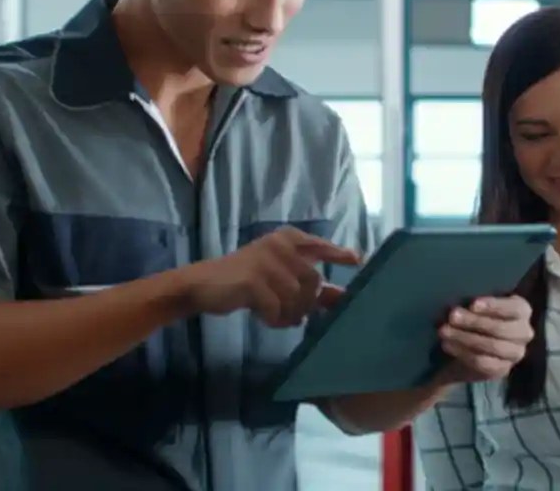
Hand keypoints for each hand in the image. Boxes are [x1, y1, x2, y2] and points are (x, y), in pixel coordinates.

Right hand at [181, 226, 360, 326]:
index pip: (318, 245)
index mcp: (285, 240)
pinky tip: (263, 317)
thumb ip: (308, 285)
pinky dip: (273, 319)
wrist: (202, 285)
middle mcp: (278, 246)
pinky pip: (278, 310)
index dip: (338, 254)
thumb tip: (341, 297)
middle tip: (291, 314)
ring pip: (297, 298)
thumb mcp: (278, 277)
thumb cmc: (244, 281)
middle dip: (306, 304)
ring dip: (289, 314)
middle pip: (313, 281)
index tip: (358, 260)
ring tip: (275, 315)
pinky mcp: (253, 281)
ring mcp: (265, 262)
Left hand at [435, 295, 532, 383]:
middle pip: (501, 329)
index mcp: (522, 310)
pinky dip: (463, 353)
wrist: (473, 346)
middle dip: (474, 322)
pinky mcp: (502, 369)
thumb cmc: (478, 315)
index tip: (473, 304)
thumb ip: (475, 304)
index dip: (494, 306)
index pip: (514, 308)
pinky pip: (483, 362)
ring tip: (444, 331)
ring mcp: (516, 353)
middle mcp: (524, 332)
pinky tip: (447, 345)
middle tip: (452, 316)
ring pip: (493, 346)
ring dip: (465, 338)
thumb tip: (459, 306)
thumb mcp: (479, 305)